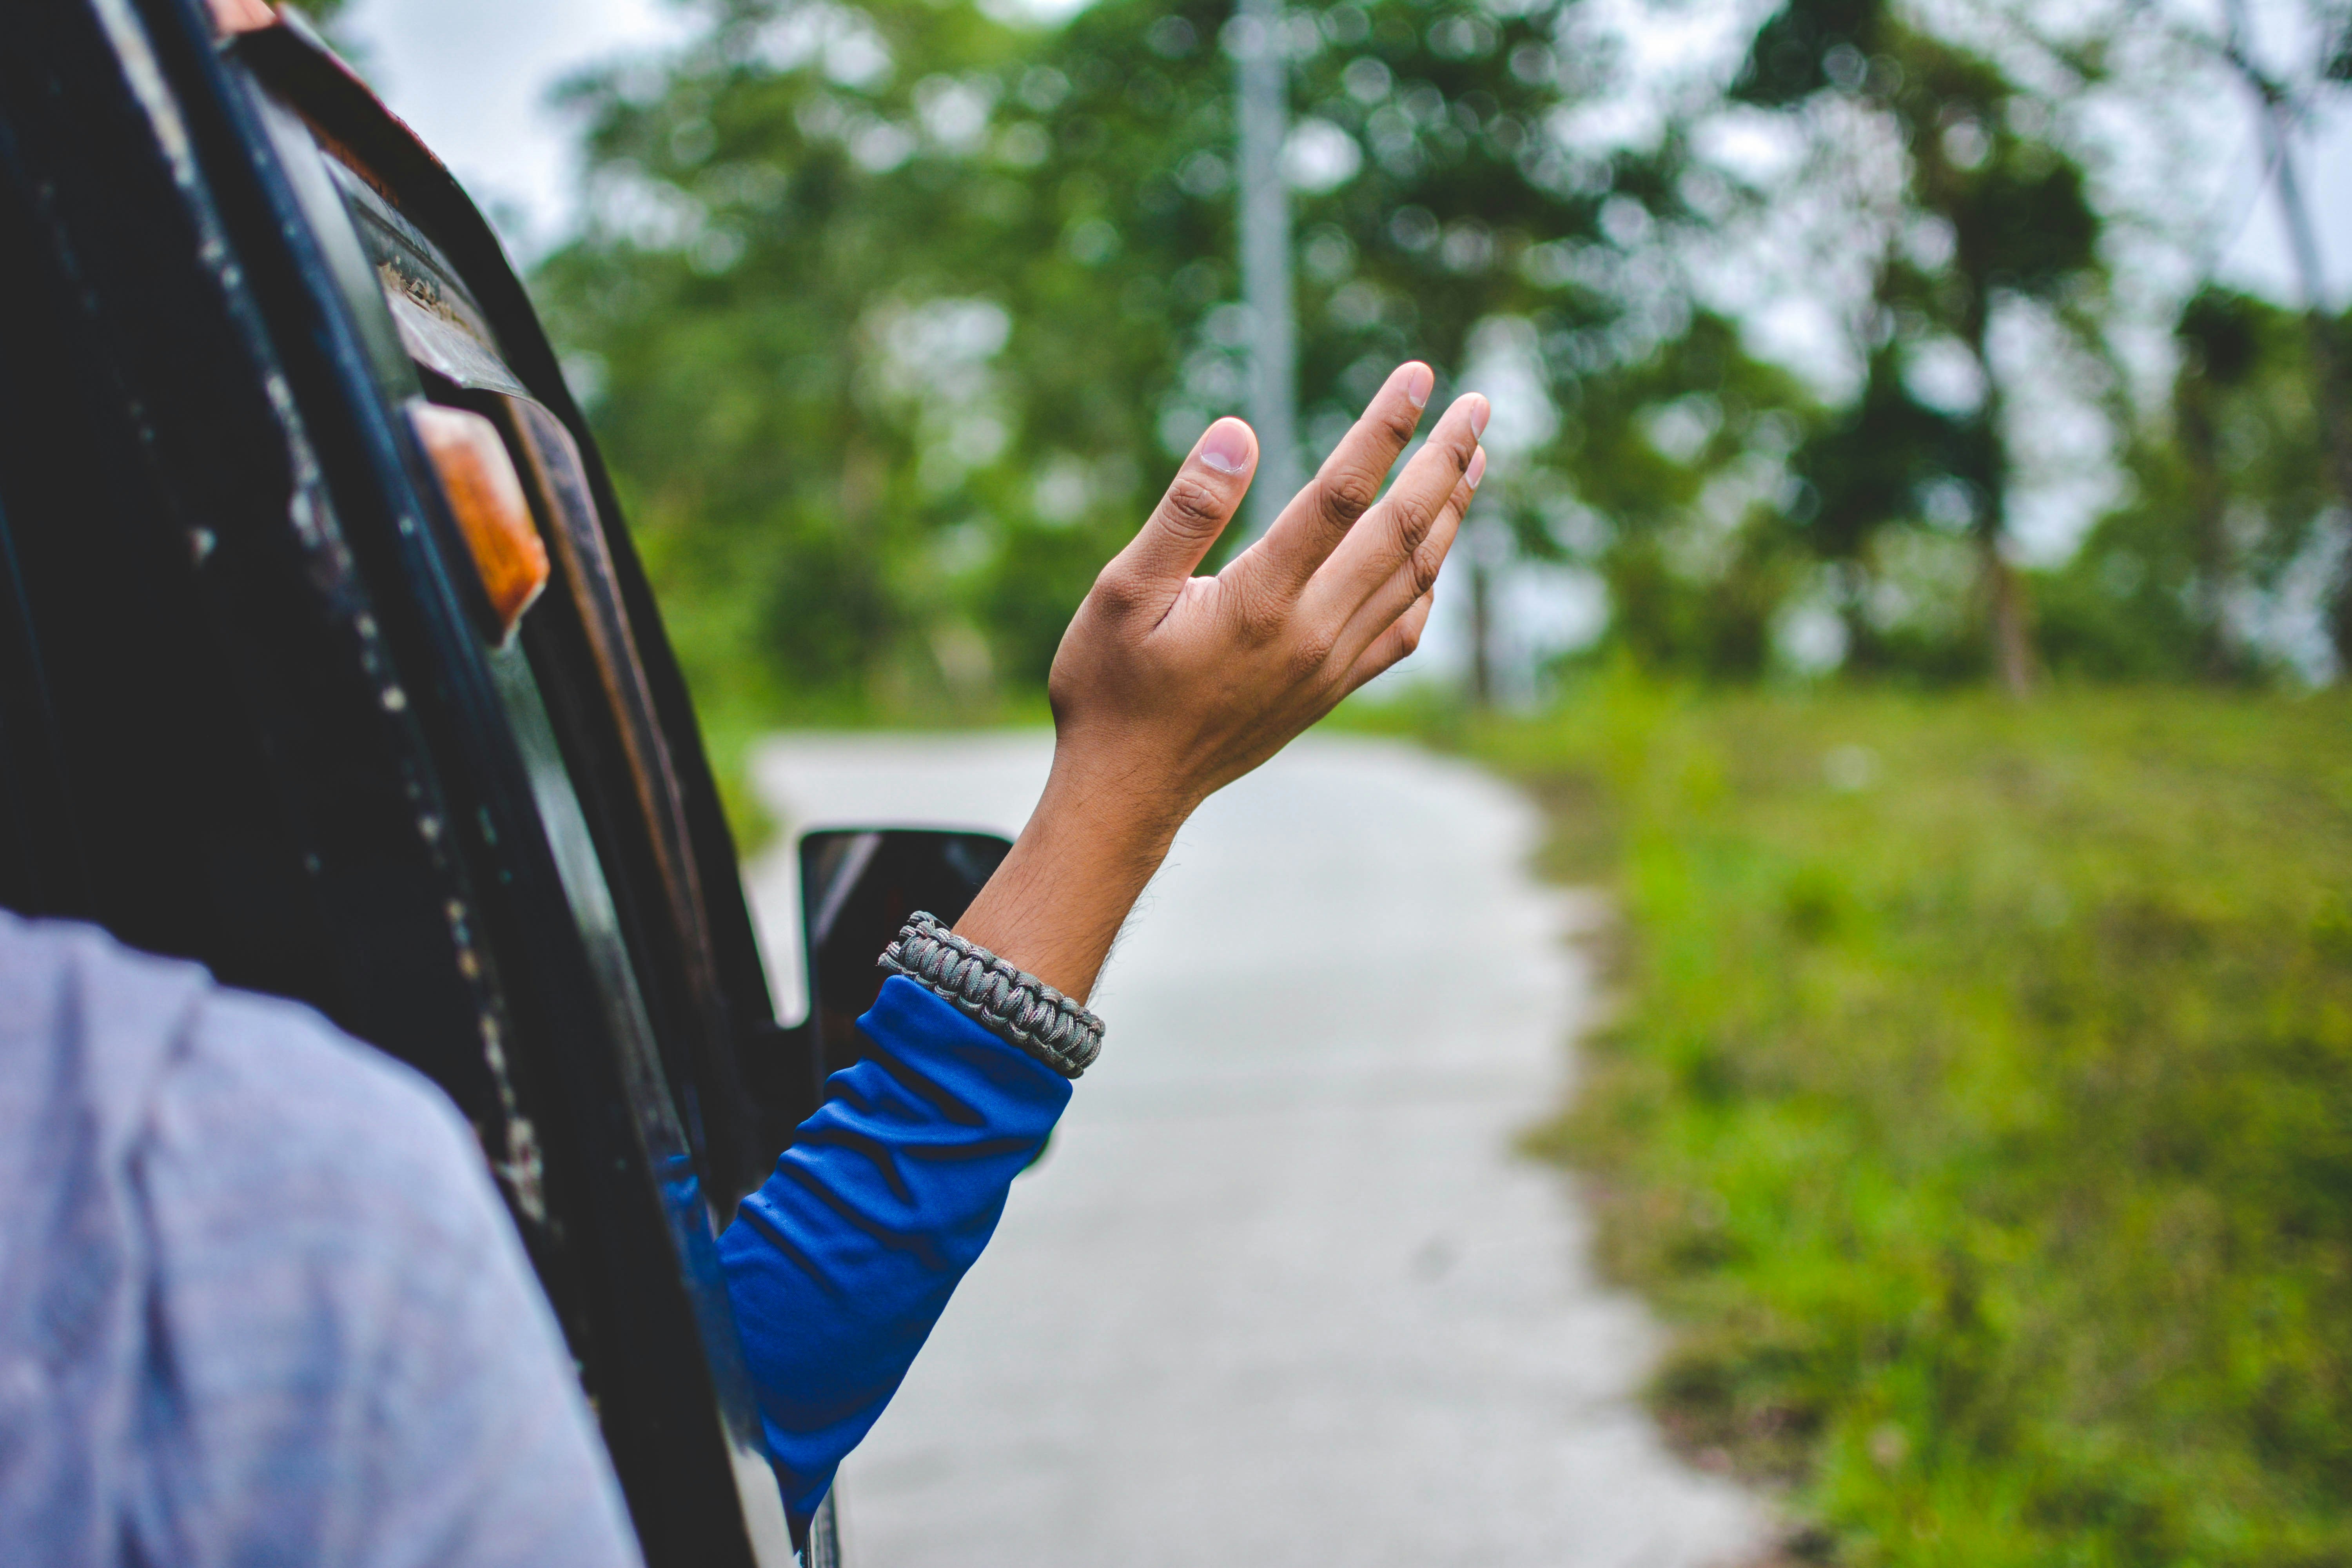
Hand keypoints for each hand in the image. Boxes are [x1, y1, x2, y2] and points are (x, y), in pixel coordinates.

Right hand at [955, 362, 1487, 1001]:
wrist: (1127, 790)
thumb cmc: (1109, 686)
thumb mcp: (1122, 590)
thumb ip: (1187, 511)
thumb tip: (1239, 429)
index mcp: (1259, 601)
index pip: (1340, 496)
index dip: (1383, 429)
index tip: (1418, 375)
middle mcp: (1310, 635)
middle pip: (1400, 532)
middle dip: (1446, 460)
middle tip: (1480, 404)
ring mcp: (1329, 668)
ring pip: (1415, 578)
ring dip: (1450, 513)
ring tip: (1474, 457)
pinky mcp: (1330, 692)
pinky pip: (1403, 632)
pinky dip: (1429, 583)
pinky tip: (1435, 554)